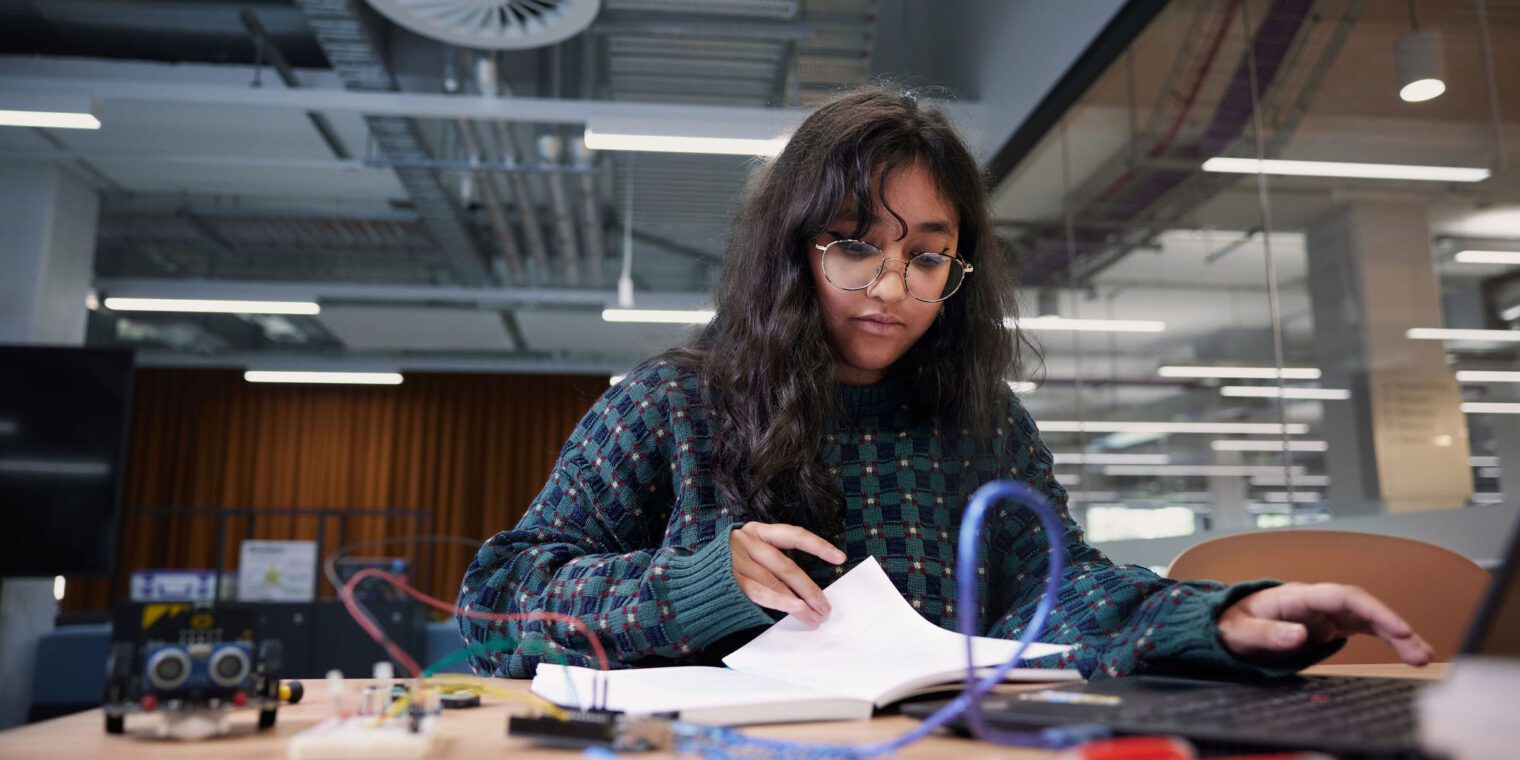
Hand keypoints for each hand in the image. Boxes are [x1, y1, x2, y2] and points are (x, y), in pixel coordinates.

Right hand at [730, 522, 846, 625]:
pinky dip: (781, 601)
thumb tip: (804, 589)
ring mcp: (737, 559)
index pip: (793, 535)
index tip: (839, 557)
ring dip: (800, 602)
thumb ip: (771, 564)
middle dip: (810, 588)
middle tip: (825, 606)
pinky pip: (761, 592)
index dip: (818, 545)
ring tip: (815, 616)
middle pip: (787, 565)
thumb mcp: (748, 555)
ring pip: (777, 581)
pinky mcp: (730, 578)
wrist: (685, 581)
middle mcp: (747, 541)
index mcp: (756, 531)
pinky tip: (796, 609)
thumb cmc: (723, 569)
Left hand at [1218, 582, 1433, 665]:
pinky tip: (1406, 651)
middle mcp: (1314, 602)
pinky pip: (1362, 628)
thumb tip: (1299, 635)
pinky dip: (1384, 639)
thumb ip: (1267, 634)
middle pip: (1362, 607)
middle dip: (1394, 627)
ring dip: (1396, 635)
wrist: (1224, 625)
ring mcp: (1322, 613)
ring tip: (1423, 658)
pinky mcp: (1326, 626)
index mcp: (1296, 597)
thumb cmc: (1230, 625)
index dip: (1374, 611)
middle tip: (1421, 654)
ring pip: (1367, 618)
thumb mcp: (1239, 632)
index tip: (1399, 630)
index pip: (1344, 597)